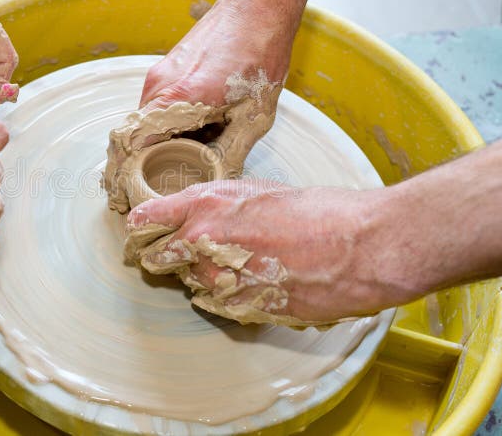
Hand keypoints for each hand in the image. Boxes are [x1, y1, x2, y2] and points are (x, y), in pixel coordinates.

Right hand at [103, 0, 291, 212]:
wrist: (255, 8)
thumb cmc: (259, 56)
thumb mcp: (255, 116)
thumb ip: (231, 151)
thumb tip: (216, 179)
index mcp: (177, 99)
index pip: (130, 144)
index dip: (123, 172)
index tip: (125, 193)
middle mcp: (158, 86)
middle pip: (131, 135)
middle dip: (131, 165)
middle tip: (139, 190)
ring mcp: (159, 76)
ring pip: (141, 121)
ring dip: (147, 145)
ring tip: (163, 168)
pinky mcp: (165, 70)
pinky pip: (152, 106)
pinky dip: (158, 126)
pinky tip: (178, 138)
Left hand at [124, 179, 415, 325]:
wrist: (359, 248)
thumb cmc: (319, 212)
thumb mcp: (260, 192)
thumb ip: (221, 205)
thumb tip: (200, 216)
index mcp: (205, 204)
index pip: (144, 220)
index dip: (142, 227)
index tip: (144, 232)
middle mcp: (202, 242)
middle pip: (155, 259)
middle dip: (163, 257)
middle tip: (180, 254)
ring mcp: (218, 280)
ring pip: (187, 284)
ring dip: (201, 277)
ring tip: (238, 265)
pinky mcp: (237, 310)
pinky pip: (214, 305)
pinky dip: (225, 297)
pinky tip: (252, 283)